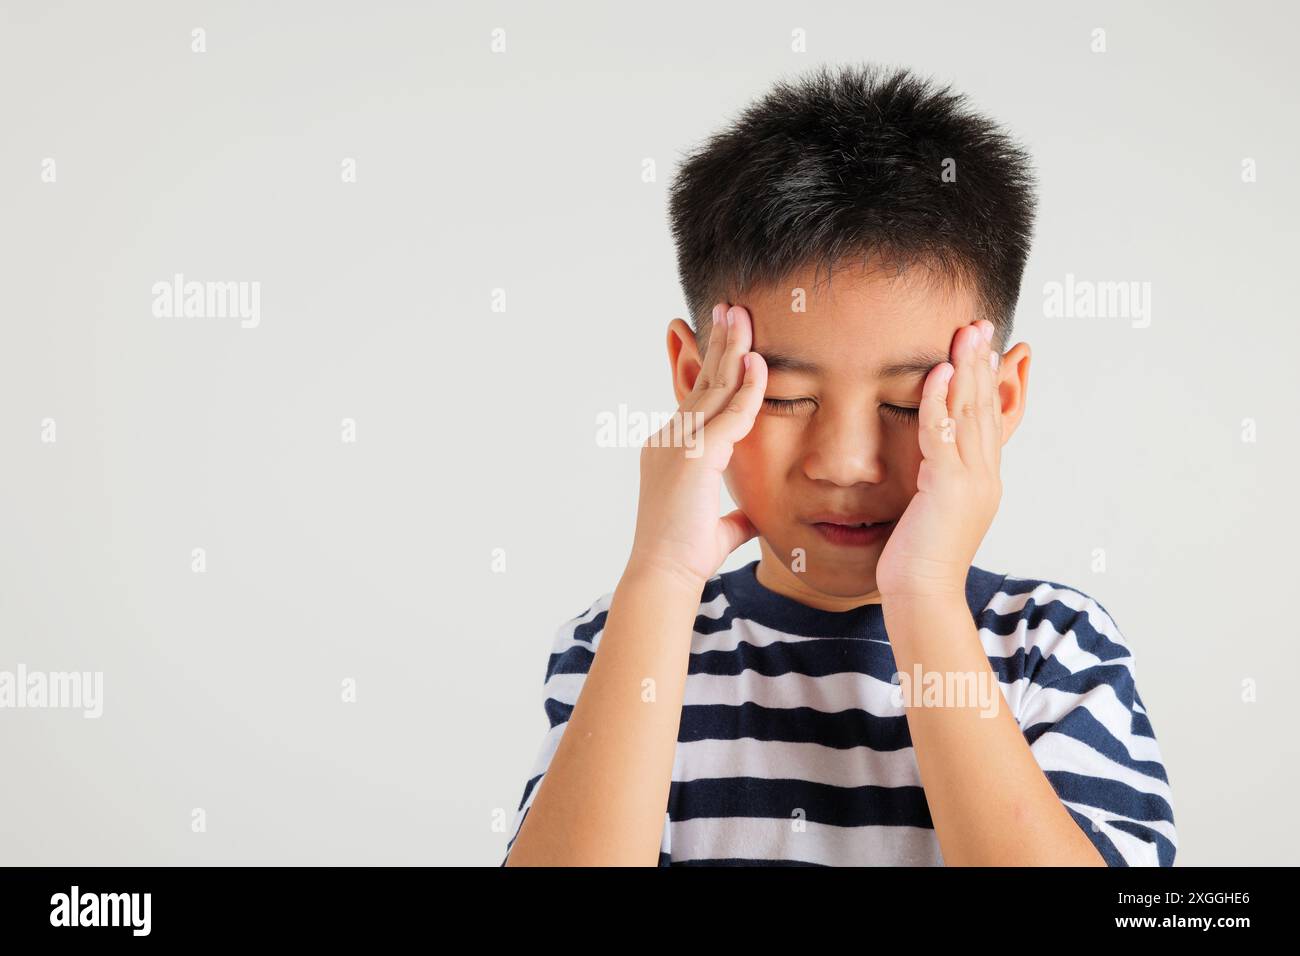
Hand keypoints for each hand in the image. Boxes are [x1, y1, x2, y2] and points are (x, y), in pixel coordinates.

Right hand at [625, 303, 767, 592]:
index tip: (721, 338)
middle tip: (732, 308)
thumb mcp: (718, 529)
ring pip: (712, 385)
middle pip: (700, 380)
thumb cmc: (684, 556)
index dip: (709, 365)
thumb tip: (755, 516)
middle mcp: (668, 438)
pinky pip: (729, 412)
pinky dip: (747, 386)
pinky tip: (759, 362)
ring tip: (742, 313)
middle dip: (718, 342)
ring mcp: (678, 442)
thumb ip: (736, 515)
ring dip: (731, 347)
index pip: (695, 397)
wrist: (663, 573)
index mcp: (670, 450)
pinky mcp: (694, 454)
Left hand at [876, 319, 1003, 600]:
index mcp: (983, 480)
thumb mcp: (933, 511)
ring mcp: (971, 481)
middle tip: (982, 324)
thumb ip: (936, 481)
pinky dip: (942, 400)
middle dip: (983, 363)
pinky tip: (940, 371)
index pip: (990, 420)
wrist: (922, 596)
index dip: (989, 381)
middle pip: (987, 408)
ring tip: (968, 332)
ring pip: (971, 414)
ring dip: (968, 369)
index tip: (988, 347)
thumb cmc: (917, 560)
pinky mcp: (949, 487)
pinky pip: (943, 434)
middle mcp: (985, 476)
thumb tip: (931, 465)